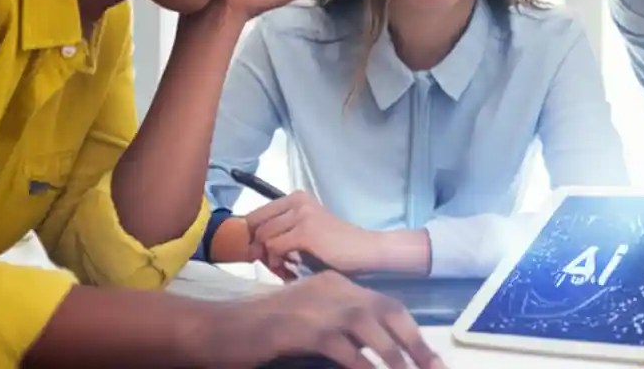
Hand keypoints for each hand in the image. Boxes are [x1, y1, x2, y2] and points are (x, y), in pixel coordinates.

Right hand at [196, 271, 444, 368]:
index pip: (386, 303)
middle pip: (386, 311)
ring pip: (370, 328)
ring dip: (394, 356)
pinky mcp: (300, 328)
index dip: (411, 331)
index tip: (430, 358)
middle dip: (414, 344)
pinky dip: (362, 365)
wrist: (214, 330)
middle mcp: (331, 287)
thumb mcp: (308, 325)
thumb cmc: (260, 333)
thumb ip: (339, 331)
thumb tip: (375, 350)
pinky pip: (343, 348)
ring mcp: (316, 305)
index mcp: (335, 283)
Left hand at [246, 190, 380, 276]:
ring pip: (263, 237)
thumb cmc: (336, 246)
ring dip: (269, 258)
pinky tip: (291, 270)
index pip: (257, 214)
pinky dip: (278, 263)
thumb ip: (281, 231)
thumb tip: (250, 245)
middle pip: (256, 226)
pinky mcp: (305, 232)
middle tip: (274, 265)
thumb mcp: (305, 231)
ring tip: (284, 269)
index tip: (259, 254)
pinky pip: (275, 247)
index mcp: (296, 197)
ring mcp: (301, 215)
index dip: (251, 237)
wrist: (365, 250)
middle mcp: (297, 201)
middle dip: (259, 249)